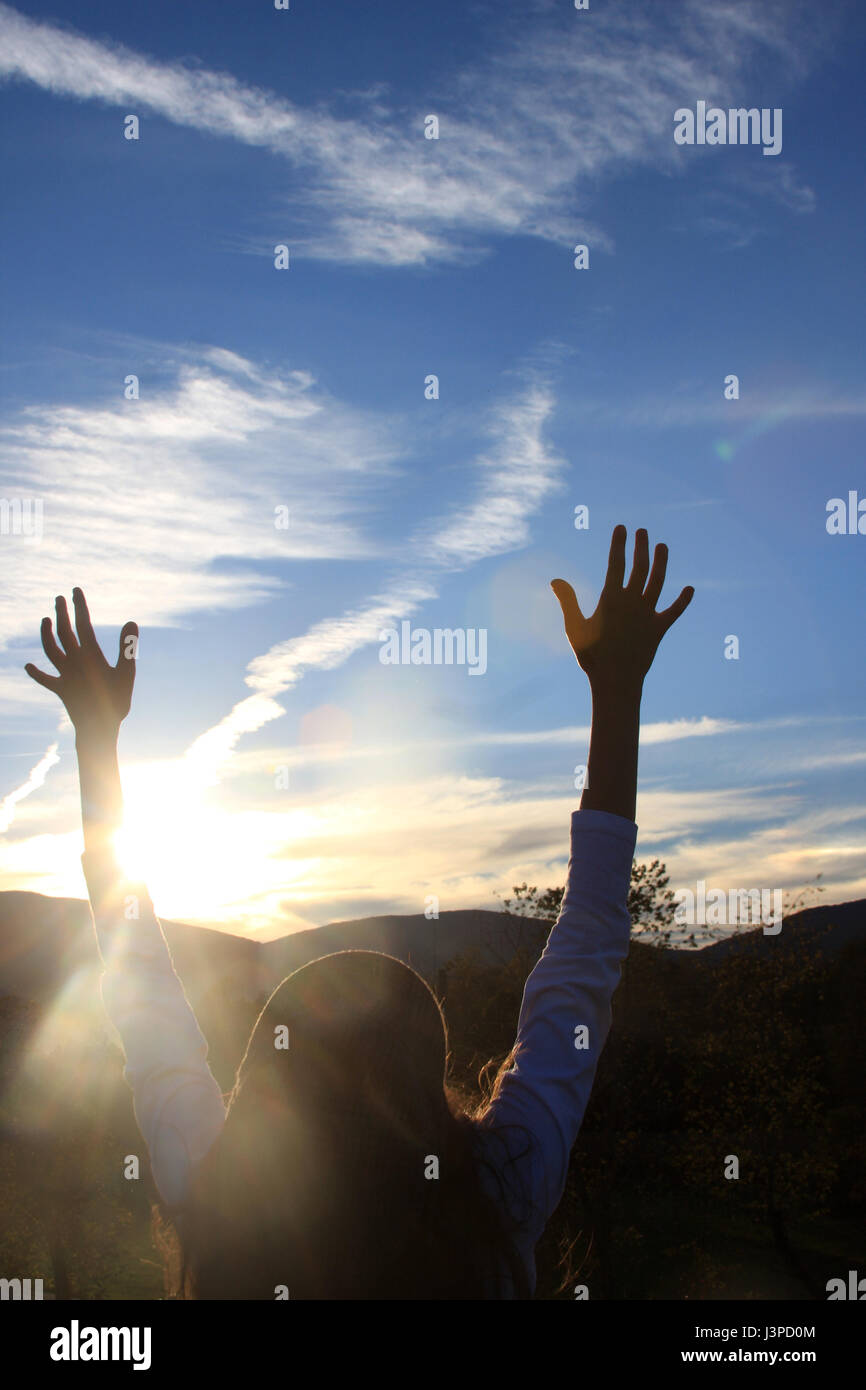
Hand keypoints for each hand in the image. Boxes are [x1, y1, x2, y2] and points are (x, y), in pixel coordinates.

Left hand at [25, 589, 137, 738]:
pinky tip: (28, 666)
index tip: (75, 590)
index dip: (79, 606)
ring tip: (45, 620)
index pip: (83, 625)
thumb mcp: (127, 674)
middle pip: (63, 633)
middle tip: (59, 598)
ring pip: (50, 650)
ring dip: (46, 634)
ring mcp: (65, 676)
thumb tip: (131, 622)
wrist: (97, 729)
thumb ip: (127, 648)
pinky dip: (36, 673)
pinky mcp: (61, 690)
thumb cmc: (116, 702)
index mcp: (90, 656)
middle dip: (61, 613)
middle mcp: (74, 663)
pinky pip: (46, 679)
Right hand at [551, 525, 693, 689]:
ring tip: (662, 546)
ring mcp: (648, 615)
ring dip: (662, 562)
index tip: (622, 528)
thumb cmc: (591, 656)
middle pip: (640, 567)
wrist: (615, 681)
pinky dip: (683, 600)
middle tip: (642, 531)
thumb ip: (568, 601)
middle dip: (641, 547)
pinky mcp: (659, 629)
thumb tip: (555, 580)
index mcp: (611, 599)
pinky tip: (690, 589)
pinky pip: (674, 611)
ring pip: (658, 582)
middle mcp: (633, 602)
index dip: (619, 544)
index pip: (616, 564)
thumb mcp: (574, 627)